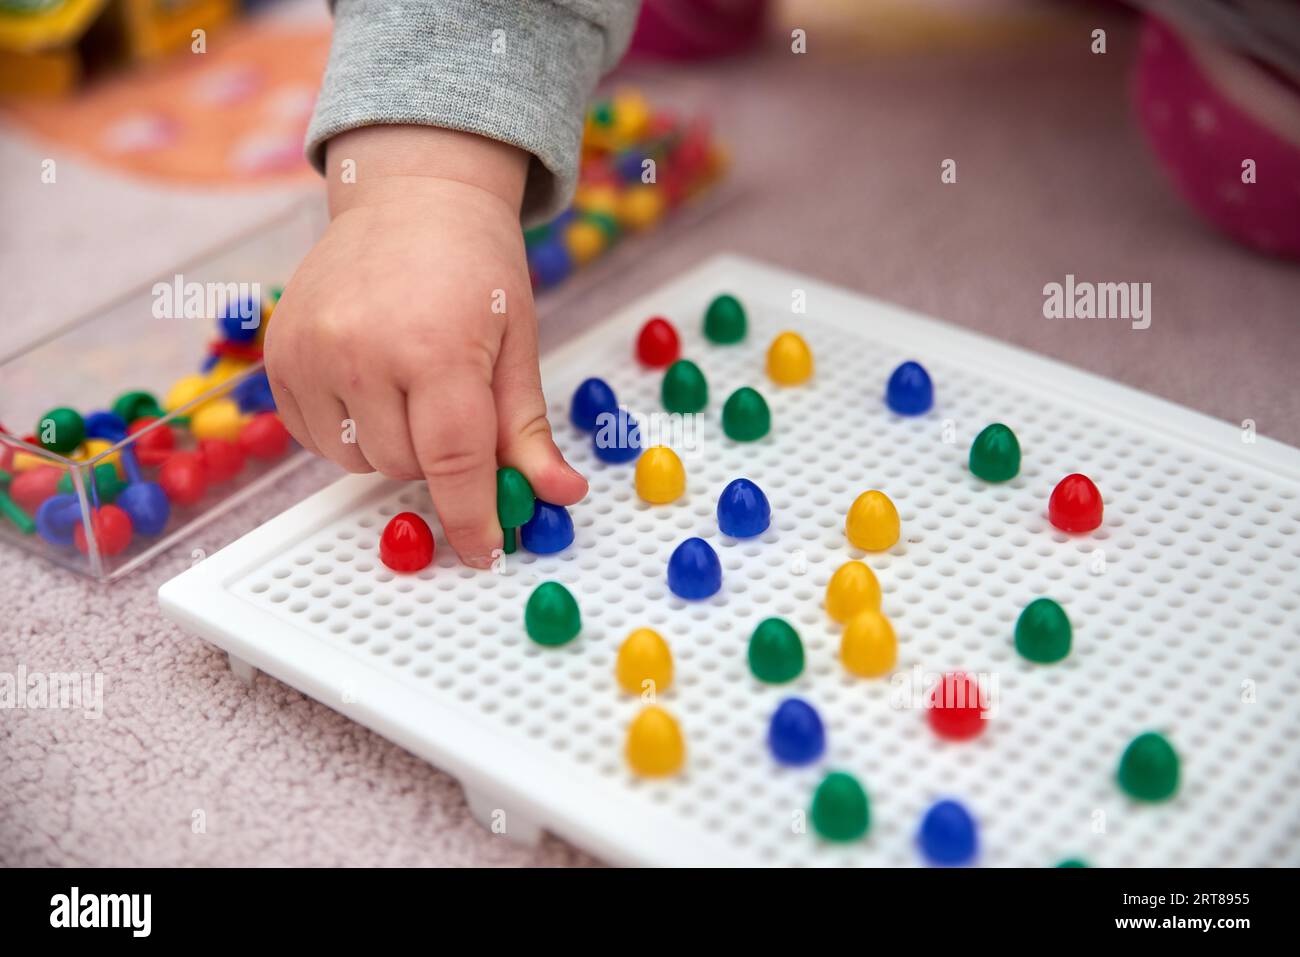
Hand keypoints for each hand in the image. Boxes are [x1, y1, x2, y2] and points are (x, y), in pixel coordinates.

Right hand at [265, 126, 587, 567]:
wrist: (409, 197)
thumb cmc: (475, 265)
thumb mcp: (516, 342)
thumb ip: (527, 429)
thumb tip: (559, 495)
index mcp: (434, 347)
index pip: (453, 464)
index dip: (472, 517)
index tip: (484, 552)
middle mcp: (360, 352)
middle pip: (406, 467)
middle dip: (440, 458)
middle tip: (455, 404)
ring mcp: (310, 354)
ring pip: (358, 461)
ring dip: (393, 447)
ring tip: (412, 386)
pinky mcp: (279, 358)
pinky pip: (316, 441)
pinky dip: (350, 434)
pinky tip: (372, 385)